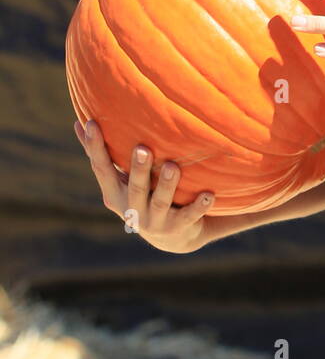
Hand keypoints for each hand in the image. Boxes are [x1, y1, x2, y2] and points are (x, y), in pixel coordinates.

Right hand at [74, 119, 216, 252]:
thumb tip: (79, 121)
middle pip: (135, 188)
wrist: (171, 237)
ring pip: (161, 202)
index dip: (95, 147)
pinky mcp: (178, 228)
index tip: (91, 123)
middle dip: (138, 169)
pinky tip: (210, 195)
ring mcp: (155, 222)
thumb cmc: (141, 195)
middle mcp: (132, 210)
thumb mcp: (119, 180)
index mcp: (114, 194)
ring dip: (168, 185)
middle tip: (142, 148)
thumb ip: (103, 154)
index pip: (101, 169)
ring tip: (174, 166)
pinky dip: (200, 206)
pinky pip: (190, 216)